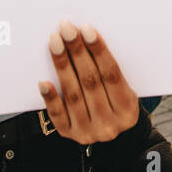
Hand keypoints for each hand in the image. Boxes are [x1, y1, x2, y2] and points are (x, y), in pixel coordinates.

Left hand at [38, 21, 139, 143]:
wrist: (114, 141)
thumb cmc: (117, 106)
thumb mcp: (125, 93)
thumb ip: (110, 74)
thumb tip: (87, 40)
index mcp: (127, 109)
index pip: (112, 74)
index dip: (99, 51)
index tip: (87, 30)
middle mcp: (109, 123)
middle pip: (90, 81)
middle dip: (77, 52)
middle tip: (66, 29)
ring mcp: (88, 131)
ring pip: (73, 94)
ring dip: (62, 65)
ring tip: (55, 42)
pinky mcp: (69, 135)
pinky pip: (57, 115)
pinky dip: (50, 97)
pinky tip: (43, 81)